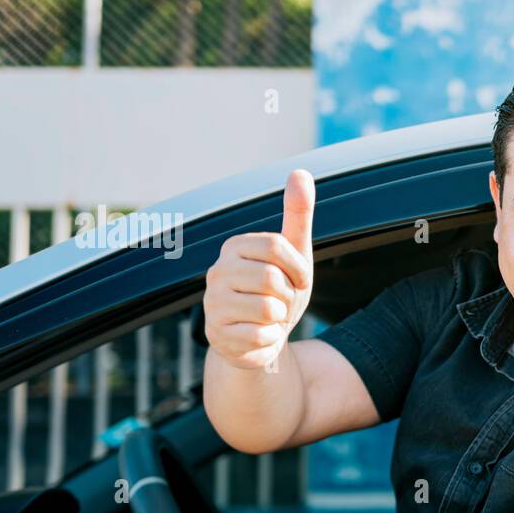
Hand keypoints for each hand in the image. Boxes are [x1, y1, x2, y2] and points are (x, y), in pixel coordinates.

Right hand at [203, 169, 314, 368]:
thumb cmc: (279, 292)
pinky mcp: (217, 334)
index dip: (298, 268)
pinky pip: (262, 336)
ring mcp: (213, 303)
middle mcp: (217, 271)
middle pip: (272, 279)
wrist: (262, 339)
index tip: (299, 280)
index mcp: (235, 247)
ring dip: (281, 318)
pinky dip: (271, 339)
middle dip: (288, 296)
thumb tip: (300, 172)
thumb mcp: (294, 254)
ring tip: (270, 317)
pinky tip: (260, 335)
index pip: (276, 246)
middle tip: (282, 302)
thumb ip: (297, 214)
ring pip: (268, 309)